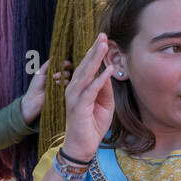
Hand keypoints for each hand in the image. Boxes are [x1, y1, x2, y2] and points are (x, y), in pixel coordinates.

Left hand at [20, 58, 65, 123]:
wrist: (34, 99)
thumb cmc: (35, 86)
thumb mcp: (40, 72)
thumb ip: (47, 64)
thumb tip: (55, 56)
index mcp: (53, 73)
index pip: (63, 66)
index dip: (65, 63)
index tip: (66, 63)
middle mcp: (59, 79)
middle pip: (67, 71)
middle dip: (63, 70)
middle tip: (55, 74)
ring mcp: (61, 85)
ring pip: (68, 77)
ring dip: (62, 77)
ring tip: (54, 79)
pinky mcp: (63, 92)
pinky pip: (68, 85)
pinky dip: (63, 83)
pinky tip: (57, 85)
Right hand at [62, 34, 115, 159]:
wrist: (82, 146)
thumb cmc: (92, 125)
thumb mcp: (104, 104)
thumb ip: (104, 88)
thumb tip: (107, 73)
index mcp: (79, 88)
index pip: (86, 67)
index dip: (94, 52)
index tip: (102, 39)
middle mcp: (73, 89)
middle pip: (85, 66)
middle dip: (94, 50)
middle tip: (102, 35)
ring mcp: (74, 97)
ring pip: (86, 74)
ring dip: (95, 59)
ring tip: (104, 46)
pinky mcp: (79, 106)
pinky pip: (90, 90)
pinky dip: (99, 79)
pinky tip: (107, 70)